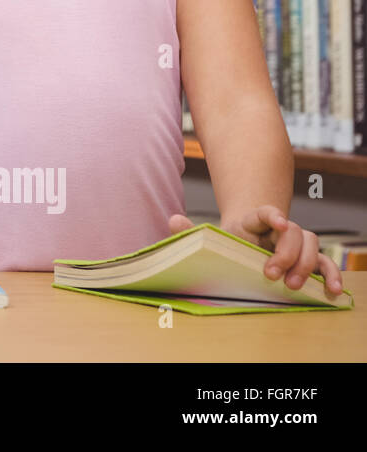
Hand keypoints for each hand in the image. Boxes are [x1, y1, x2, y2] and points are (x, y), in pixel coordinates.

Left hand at [169, 209, 344, 296]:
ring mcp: (294, 244)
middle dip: (285, 252)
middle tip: (270, 273)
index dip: (271, 214)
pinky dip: (330, 274)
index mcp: (251, 222)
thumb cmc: (227, 243)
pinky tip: (330, 289)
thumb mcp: (210, 239)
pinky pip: (324, 263)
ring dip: (304, 263)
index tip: (278, 221)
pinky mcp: (306, 260)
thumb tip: (172, 220)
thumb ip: (191, 231)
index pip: (262, 213)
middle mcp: (277, 230)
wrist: (244, 246)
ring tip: (292, 284)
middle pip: (292, 232)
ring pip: (310, 243)